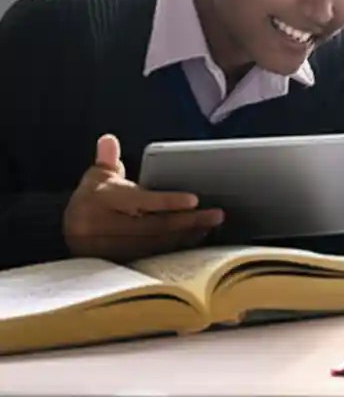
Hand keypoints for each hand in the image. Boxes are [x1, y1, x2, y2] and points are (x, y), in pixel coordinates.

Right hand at [63, 134, 224, 261]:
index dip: (167, 201)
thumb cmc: (92, 198)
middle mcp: (103, 226)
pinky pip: (153, 257)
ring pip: (155, 244)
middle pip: (153, 226)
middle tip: (216, 215)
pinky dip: (176, 248)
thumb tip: (108, 139)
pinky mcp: (119, 263)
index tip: (194, 200)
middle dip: (188, 221)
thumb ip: (108, 159)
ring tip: (210, 225)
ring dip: (186, 236)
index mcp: (101, 201)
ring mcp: (110, 248)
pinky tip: (194, 239)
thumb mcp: (96, 177)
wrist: (69, 231)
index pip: (139, 201)